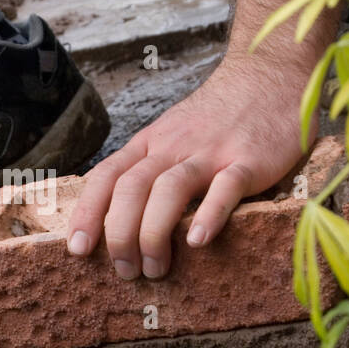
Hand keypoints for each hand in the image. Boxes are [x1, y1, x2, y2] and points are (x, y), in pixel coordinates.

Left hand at [66, 58, 307, 279]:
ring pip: (169, 189)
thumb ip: (152, 168)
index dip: (88, 213)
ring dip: (155, 233)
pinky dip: (209, 214)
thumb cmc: (220, 117)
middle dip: (120, 234)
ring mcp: (211, 152)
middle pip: (132, 188)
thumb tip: (122, 218)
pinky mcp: (248, 160)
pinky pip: (225, 187)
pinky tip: (198, 241)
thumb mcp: (173, 135)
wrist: (270, 76)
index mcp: (151, 143)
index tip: (77, 249)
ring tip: (155, 268)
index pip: (107, 176)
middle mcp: (174, 147)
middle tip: (126, 271)